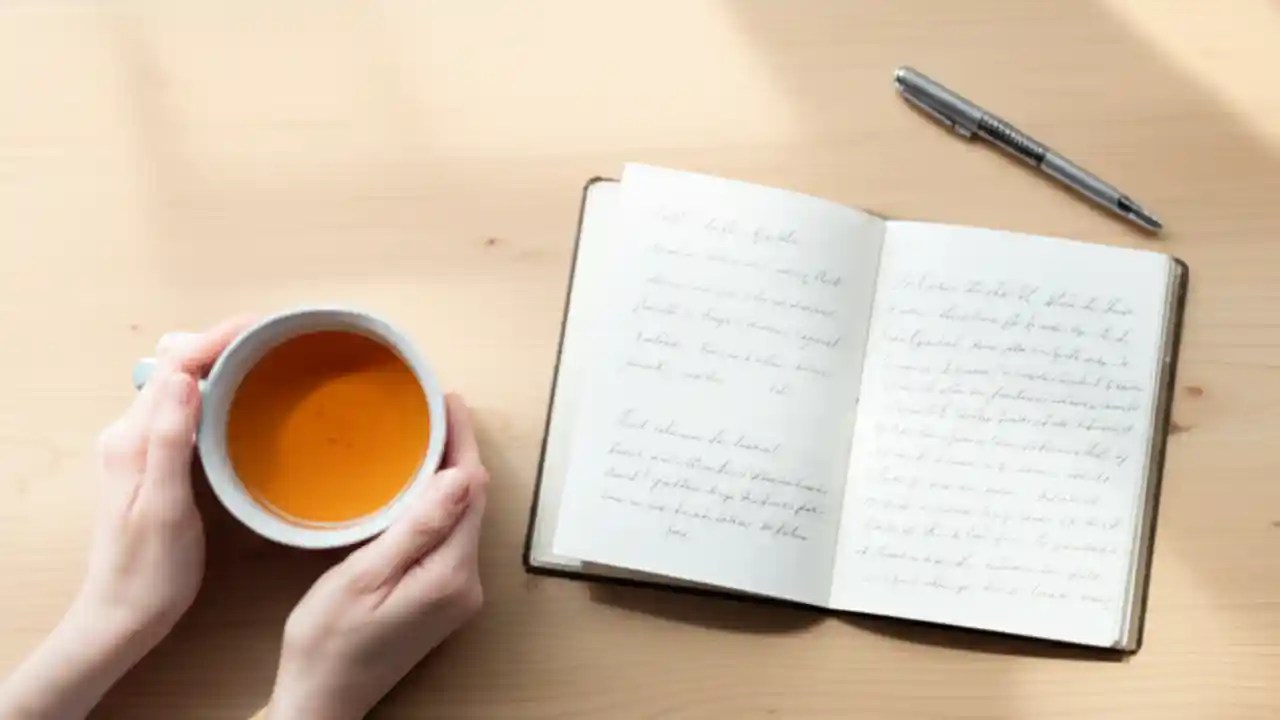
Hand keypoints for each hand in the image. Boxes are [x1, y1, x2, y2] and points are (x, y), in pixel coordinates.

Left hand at [0, 318, 249, 719]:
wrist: (123, 616)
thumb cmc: (150, 571)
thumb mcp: (164, 508)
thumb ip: (169, 441)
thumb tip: (183, 377)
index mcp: (133, 437)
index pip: (176, 365)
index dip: (219, 338)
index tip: (267, 326)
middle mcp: (130, 432)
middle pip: (177, 365)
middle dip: (224, 343)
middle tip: (278, 340)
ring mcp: (140, 445)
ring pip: (182, 385)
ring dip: (220, 364)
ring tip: (269, 360)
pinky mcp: (152, 460)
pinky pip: (185, 409)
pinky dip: (215, 392)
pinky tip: (243, 402)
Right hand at [268, 395, 487, 719]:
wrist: (322, 699)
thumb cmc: (328, 641)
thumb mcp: (365, 577)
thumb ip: (417, 527)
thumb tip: (461, 475)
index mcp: (451, 573)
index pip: (471, 489)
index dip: (462, 441)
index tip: (447, 400)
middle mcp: (467, 582)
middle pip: (472, 500)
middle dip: (458, 452)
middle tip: (433, 409)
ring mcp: (458, 593)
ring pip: (462, 517)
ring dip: (449, 476)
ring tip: (426, 434)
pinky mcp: (443, 598)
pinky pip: (450, 536)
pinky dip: (439, 504)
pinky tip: (418, 485)